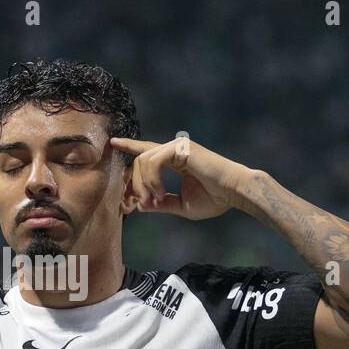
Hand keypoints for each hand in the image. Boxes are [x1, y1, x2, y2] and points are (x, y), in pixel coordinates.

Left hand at [109, 135, 242, 220]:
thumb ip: (161, 204)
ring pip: (143, 161)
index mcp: (175, 160)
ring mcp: (178, 147)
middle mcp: (174, 150)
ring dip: (143, 185)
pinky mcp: (181, 148)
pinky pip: (153, 161)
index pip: (147, 151)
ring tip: (155, 201)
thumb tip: (141, 205)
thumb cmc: (215, 199)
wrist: (234, 192)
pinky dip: (152, 180)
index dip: (129, 146)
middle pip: (139, 160)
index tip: (113, 143)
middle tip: (140, 204)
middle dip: (133, 184)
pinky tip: (161, 193)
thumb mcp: (181, 206)